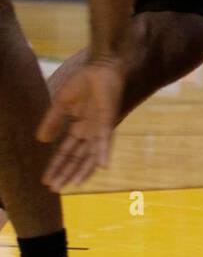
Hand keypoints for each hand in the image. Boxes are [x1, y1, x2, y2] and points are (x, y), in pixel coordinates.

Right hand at [38, 58, 124, 190]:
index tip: (45, 181)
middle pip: (76, 158)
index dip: (55, 166)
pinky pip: (105, 140)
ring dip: (82, 170)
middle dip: (66, 173)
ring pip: (90, 155)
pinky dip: (103, 153)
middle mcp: (90, 132)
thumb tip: (41, 141)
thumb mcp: (61, 103)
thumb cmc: (83, 81)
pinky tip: (102, 167)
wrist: (99, 66)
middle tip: (54, 189)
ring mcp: (99, 128)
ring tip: (72, 185)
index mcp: (78, 128)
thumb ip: (53, 121)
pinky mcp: (108, 121)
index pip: (65, 152)